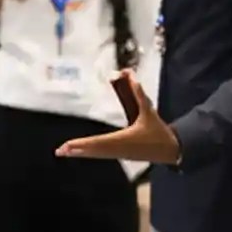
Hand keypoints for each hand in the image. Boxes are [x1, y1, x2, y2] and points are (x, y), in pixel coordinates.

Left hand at [55, 72, 180, 163]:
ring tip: (64, 152)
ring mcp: (121, 155)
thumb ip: (139, 94)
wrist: (171, 149)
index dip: (84, 144)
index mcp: (125, 139)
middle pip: (95, 150)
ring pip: (98, 154)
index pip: (100, 142)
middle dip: (77, 150)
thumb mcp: (149, 111)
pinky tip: (82, 152)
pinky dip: (91, 152)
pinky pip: (103, 155)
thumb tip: (131, 76)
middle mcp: (120, 150)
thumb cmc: (158, 131)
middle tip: (60, 151)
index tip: (69, 145)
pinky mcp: (123, 156)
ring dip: (82, 152)